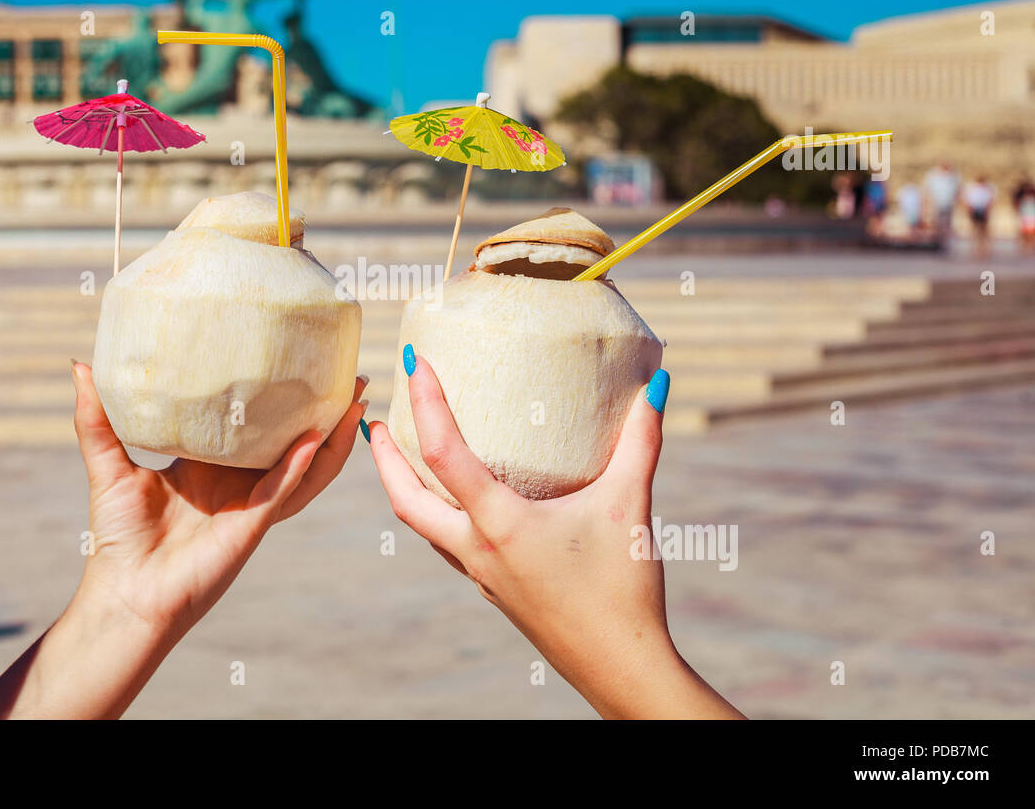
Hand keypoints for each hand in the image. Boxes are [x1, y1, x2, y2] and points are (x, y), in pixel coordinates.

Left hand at [0, 363, 366, 718]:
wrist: (125, 593)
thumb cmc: (118, 538)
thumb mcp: (108, 464)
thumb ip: (97, 417)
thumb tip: (80, 364)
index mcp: (212, 467)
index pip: (255, 426)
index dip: (280, 397)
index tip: (298, 361)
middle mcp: (239, 483)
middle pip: (295, 442)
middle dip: (325, 413)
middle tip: (349, 376)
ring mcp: (251, 505)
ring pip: (306, 468)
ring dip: (332, 439)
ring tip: (353, 404)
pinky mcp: (251, 526)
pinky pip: (284, 491)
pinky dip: (302, 466)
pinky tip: (318, 438)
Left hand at [367, 353, 739, 718]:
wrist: (621, 669)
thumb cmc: (624, 590)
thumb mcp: (630, 506)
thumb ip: (642, 442)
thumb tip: (659, 385)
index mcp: (500, 525)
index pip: (443, 453)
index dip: (425, 403)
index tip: (414, 364)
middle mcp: (477, 550)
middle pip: (405, 501)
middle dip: (383, 460)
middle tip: (374, 421)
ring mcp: (481, 574)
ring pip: (422, 527)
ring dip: (403, 488)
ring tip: (403, 454)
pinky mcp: (495, 590)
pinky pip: (449, 544)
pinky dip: (436, 514)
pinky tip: (462, 502)